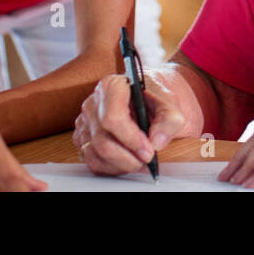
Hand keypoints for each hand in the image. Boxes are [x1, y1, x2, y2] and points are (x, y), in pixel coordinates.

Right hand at [73, 72, 187, 174]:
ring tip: (141, 161)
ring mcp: (85, 122)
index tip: (148, 150)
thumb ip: (169, 120)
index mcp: (112, 86)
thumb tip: (156, 141)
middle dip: (128, 157)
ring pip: (96, 154)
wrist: (147, 101)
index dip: (131, 138)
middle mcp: (93, 103)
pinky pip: (93, 161)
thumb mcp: (170, 104)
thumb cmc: (154, 99)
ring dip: (122, 165)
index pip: (113, 117)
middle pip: (103, 141)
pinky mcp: (83, 139)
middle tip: (148, 160)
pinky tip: (128, 162)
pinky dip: (112, 168)